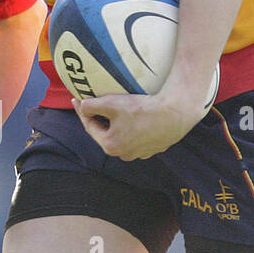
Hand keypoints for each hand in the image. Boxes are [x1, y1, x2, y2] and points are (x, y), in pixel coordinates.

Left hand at [74, 80, 209, 160]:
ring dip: (117, 123)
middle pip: (106, 132)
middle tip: (94, 103)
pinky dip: (133, 126)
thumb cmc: (142, 108)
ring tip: (115, 109)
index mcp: (111, 146)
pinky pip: (138, 135)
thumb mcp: (112, 103)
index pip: (90, 126)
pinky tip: (136, 115)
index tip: (77, 98)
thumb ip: (91, 105)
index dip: (82, 111)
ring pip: (122, 135)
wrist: (176, 113)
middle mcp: (124, 154)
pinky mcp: (154, 147)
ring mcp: (141, 153)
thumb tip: (82, 105)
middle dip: (99, 118)